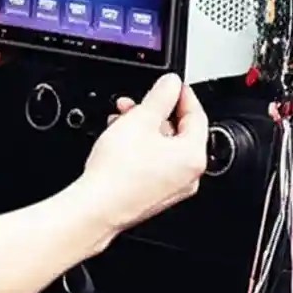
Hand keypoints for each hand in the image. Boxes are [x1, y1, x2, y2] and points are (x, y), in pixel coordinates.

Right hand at [79, 74, 208, 231]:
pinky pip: (155, 163)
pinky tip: (121, 139)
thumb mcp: (140, 120)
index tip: (171, 84)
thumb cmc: (117, 172)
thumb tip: (172, 84)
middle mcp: (188, 175)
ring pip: (163, 147)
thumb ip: (160, 96)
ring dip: (144, 128)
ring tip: (121, 120)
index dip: (182, 95)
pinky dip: (141, 147)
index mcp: (193, 156)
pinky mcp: (155, 195)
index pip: (197, 116)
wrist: (96, 208)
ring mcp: (172, 188)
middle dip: (154, 113)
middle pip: (178, 132)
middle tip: (137, 102)